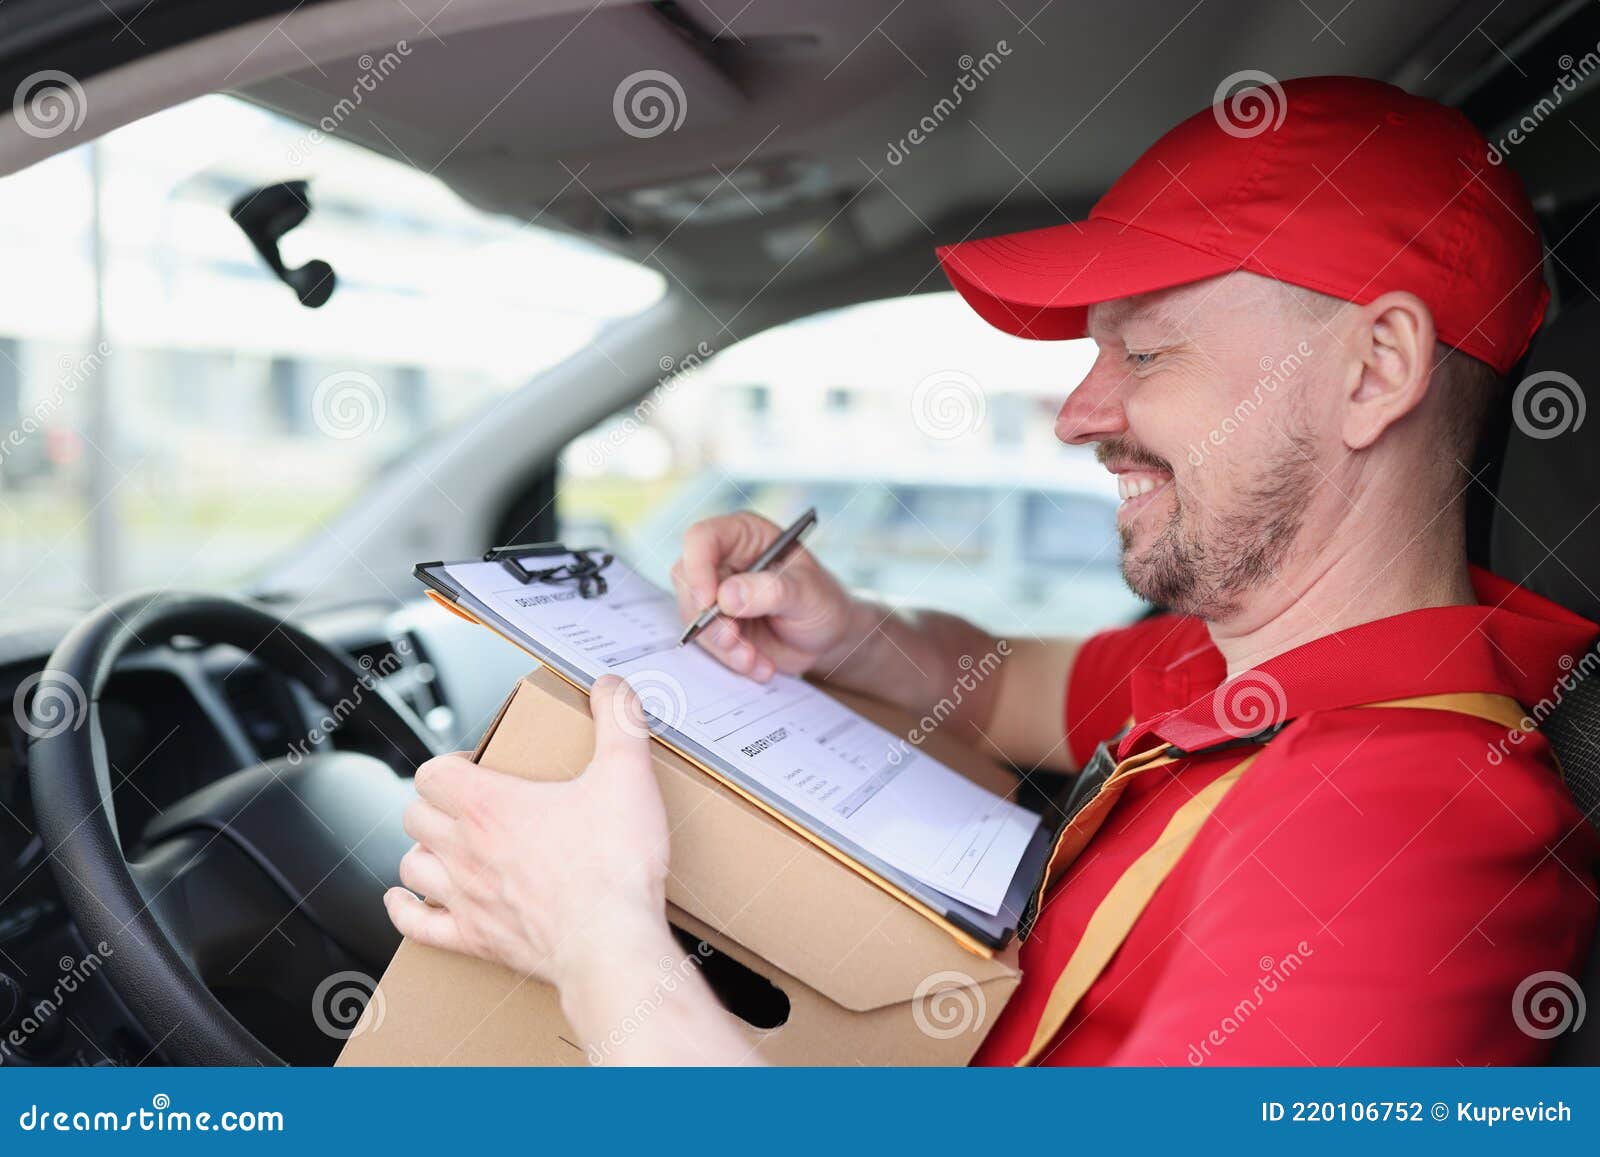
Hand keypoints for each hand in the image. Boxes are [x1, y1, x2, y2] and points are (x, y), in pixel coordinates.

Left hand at [384, 676, 670, 989]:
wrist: (612, 944)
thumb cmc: (615, 865)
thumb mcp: (627, 775)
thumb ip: (619, 721)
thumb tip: (611, 685)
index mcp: (491, 805)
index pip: (432, 772)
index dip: (449, 762)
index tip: (476, 764)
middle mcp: (466, 850)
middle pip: (416, 814)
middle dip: (436, 802)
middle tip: (469, 802)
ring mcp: (465, 898)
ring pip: (412, 864)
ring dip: (424, 850)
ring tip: (447, 844)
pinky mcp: (476, 940)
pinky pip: (417, 925)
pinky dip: (405, 909)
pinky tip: (404, 899)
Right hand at [671, 511, 860, 680]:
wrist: (825, 637)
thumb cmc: (821, 602)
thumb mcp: (806, 593)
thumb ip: (771, 591)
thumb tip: (726, 596)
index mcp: (743, 535)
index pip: (702, 538)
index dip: (697, 567)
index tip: (707, 602)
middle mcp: (723, 560)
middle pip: (688, 580)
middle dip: (709, 618)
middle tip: (735, 642)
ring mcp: (716, 594)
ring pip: (693, 617)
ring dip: (723, 645)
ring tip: (755, 659)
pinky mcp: (716, 624)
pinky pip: (707, 643)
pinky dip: (732, 659)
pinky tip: (761, 665)